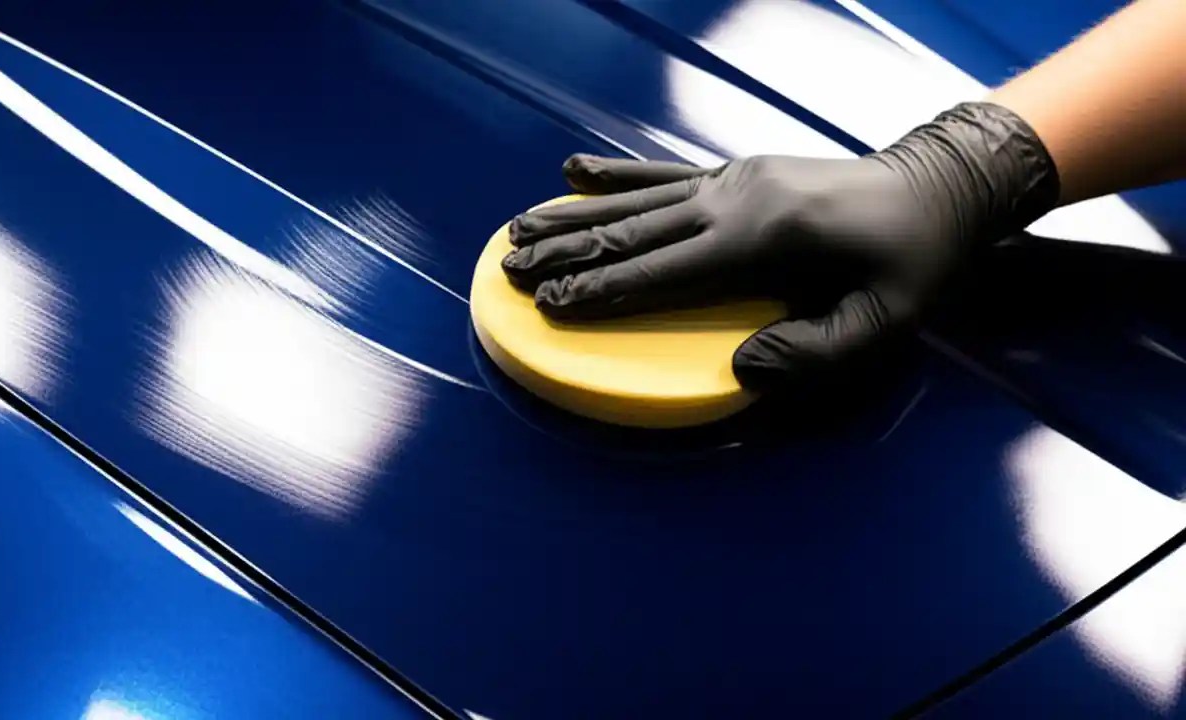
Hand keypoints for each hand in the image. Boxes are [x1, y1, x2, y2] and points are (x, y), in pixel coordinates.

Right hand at [502, 103, 1058, 392]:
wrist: (940, 187)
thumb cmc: (912, 264)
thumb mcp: (883, 324)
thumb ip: (813, 353)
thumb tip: (738, 370)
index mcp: (762, 243)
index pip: (663, 273)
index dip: (603, 292)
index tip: (549, 306)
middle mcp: (735, 201)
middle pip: (632, 232)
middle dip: (567, 253)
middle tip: (508, 268)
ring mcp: (733, 180)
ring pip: (636, 201)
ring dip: (574, 216)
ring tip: (518, 226)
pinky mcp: (738, 172)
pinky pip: (664, 174)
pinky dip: (616, 174)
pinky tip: (575, 169)